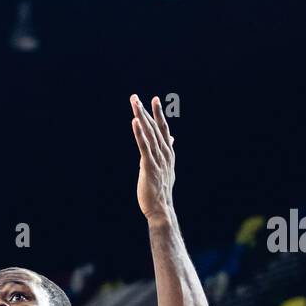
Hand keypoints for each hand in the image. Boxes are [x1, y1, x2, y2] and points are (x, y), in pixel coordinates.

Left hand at [131, 94, 174, 222]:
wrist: (161, 208)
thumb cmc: (161, 189)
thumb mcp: (166, 166)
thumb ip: (166, 150)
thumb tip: (171, 137)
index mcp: (168, 152)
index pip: (163, 129)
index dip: (158, 114)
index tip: (154, 99)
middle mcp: (164, 153)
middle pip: (154, 128)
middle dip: (145, 111)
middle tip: (135, 97)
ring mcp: (158, 159)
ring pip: (149, 134)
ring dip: (141, 117)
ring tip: (134, 104)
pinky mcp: (149, 167)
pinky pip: (144, 147)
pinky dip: (139, 134)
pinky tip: (134, 122)